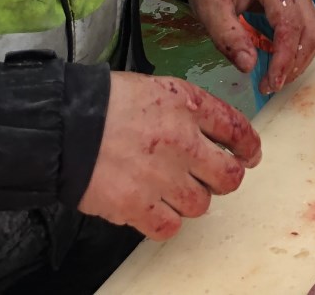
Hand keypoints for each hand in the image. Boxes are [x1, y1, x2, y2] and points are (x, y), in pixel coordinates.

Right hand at [78, 71, 261, 239]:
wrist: (64, 124)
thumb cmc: (105, 102)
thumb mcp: (157, 87)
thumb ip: (188, 108)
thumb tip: (211, 131)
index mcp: (189, 106)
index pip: (237, 130)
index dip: (249, 146)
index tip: (250, 155)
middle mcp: (183, 142)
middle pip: (229, 176)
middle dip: (225, 179)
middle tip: (213, 179)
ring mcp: (162, 177)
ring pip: (201, 205)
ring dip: (191, 200)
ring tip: (171, 190)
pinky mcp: (138, 205)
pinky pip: (170, 227)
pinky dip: (165, 222)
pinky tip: (153, 209)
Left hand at [186, 0, 314, 96]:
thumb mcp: (209, 8)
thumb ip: (227, 37)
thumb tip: (249, 67)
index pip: (288, 21)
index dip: (284, 56)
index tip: (271, 84)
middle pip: (310, 27)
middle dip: (295, 62)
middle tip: (272, 85)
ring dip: (301, 58)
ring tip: (277, 78)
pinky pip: (310, 26)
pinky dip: (300, 49)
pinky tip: (282, 63)